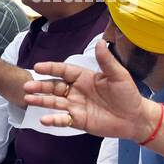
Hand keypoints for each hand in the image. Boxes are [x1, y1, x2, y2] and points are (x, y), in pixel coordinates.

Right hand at [24, 39, 151, 140]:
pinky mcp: (79, 121)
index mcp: (85, 77)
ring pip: (55, 102)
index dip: (51, 68)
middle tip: (27, 85)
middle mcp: (77, 91)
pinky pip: (63, 119)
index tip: (38, 67)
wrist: (135, 118)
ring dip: (41, 100)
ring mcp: (76, 106)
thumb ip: (106, 61)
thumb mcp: (118, 75)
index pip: (64, 70)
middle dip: (41, 85)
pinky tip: (44, 119)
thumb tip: (100, 42)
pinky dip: (53, 119)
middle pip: (55, 86)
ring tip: (28, 98)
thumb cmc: (128, 94)